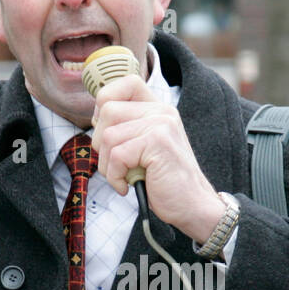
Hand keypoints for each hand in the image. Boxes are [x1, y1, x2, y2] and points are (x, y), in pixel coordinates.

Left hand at [91, 73, 223, 241]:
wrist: (192, 206)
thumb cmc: (164, 181)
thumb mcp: (145, 147)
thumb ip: (128, 127)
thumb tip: (96, 117)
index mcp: (158, 109)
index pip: (126, 83)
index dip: (106, 102)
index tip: (110, 130)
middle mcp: (161, 111)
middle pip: (107, 110)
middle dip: (101, 142)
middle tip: (118, 163)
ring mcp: (161, 125)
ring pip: (108, 135)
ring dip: (107, 164)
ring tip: (124, 176)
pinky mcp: (157, 143)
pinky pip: (117, 155)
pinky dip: (115, 177)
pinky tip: (127, 186)